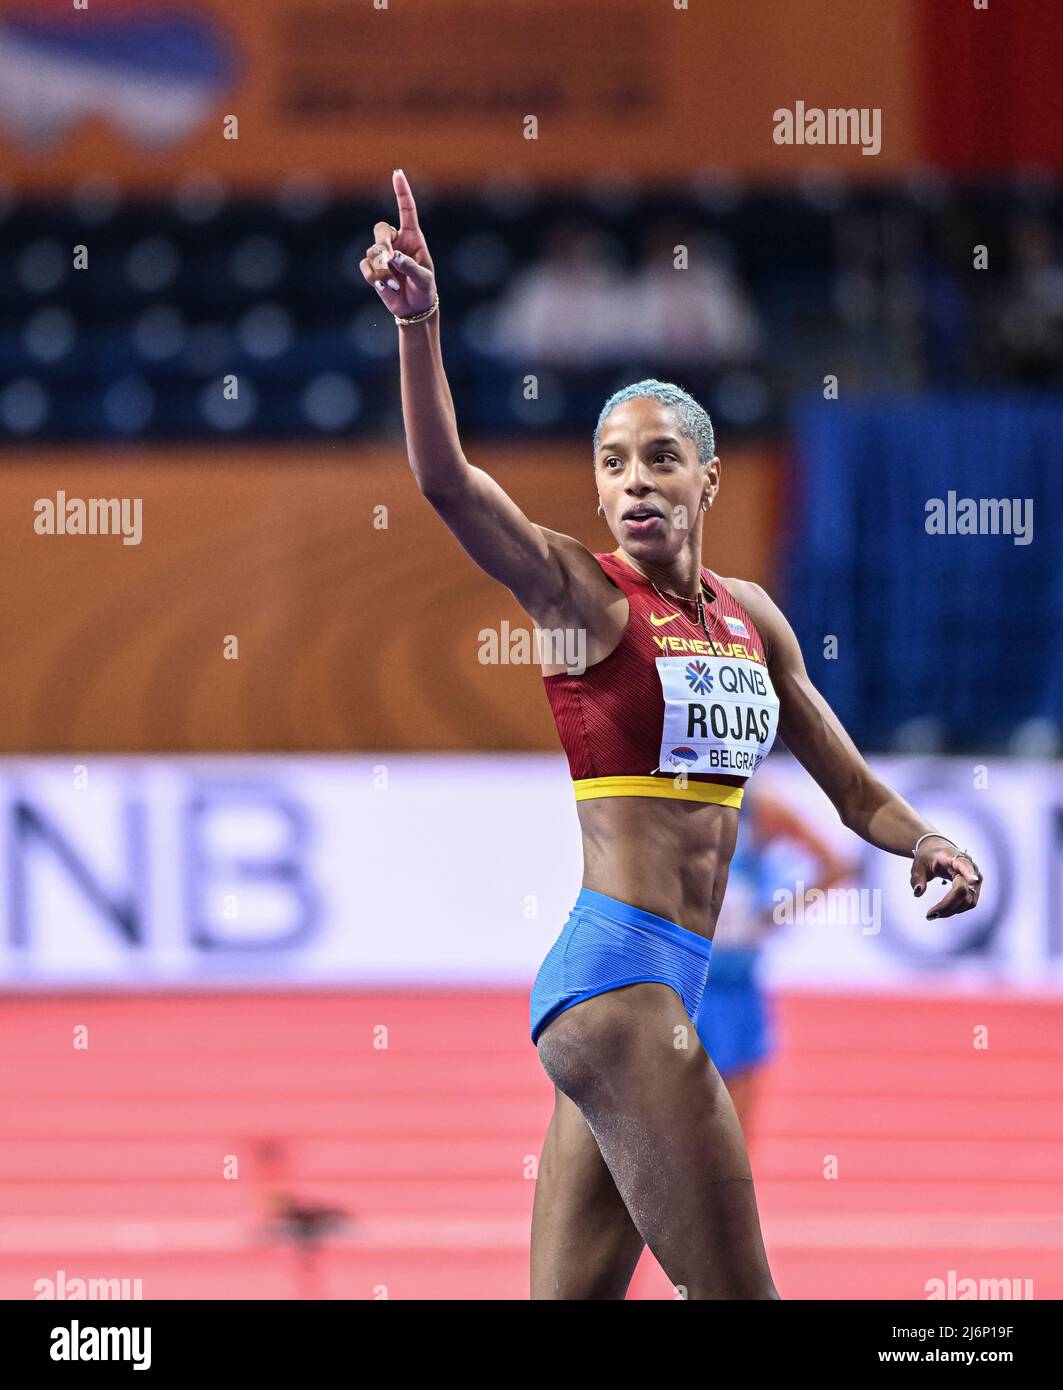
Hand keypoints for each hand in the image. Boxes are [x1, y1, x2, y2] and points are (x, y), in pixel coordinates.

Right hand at [359, 169, 436, 317]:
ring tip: (393, 284)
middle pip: (380, 230)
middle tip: (388, 260)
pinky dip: (373, 277)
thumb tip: (393, 258)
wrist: (414, 309)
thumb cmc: (424, 290)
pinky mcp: (373, 269)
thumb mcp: (424, 279)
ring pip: (372, 252)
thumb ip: (410, 267)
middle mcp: (396, 242)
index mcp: (413, 237)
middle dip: (382, 244)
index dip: (402, 192)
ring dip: (382, 269)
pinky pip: (365, 266)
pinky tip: (383, 287)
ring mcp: (383, 255)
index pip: (406, 210)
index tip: (397, 174)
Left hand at [911, 835, 982, 919]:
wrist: (938, 851)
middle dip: (947, 905)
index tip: (973, 880)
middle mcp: (970, 867)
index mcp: (954, 857)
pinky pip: (969, 903)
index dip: (969, 873)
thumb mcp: (918, 865)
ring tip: (933, 914)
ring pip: (968, 900)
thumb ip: (917, 878)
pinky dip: (956, 909)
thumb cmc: (928, 857)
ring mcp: (975, 878)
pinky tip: (943, 910)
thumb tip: (918, 892)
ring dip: (951, 910)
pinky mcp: (975, 888)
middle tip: (930, 914)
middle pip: (963, 890)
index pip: (964, 865)